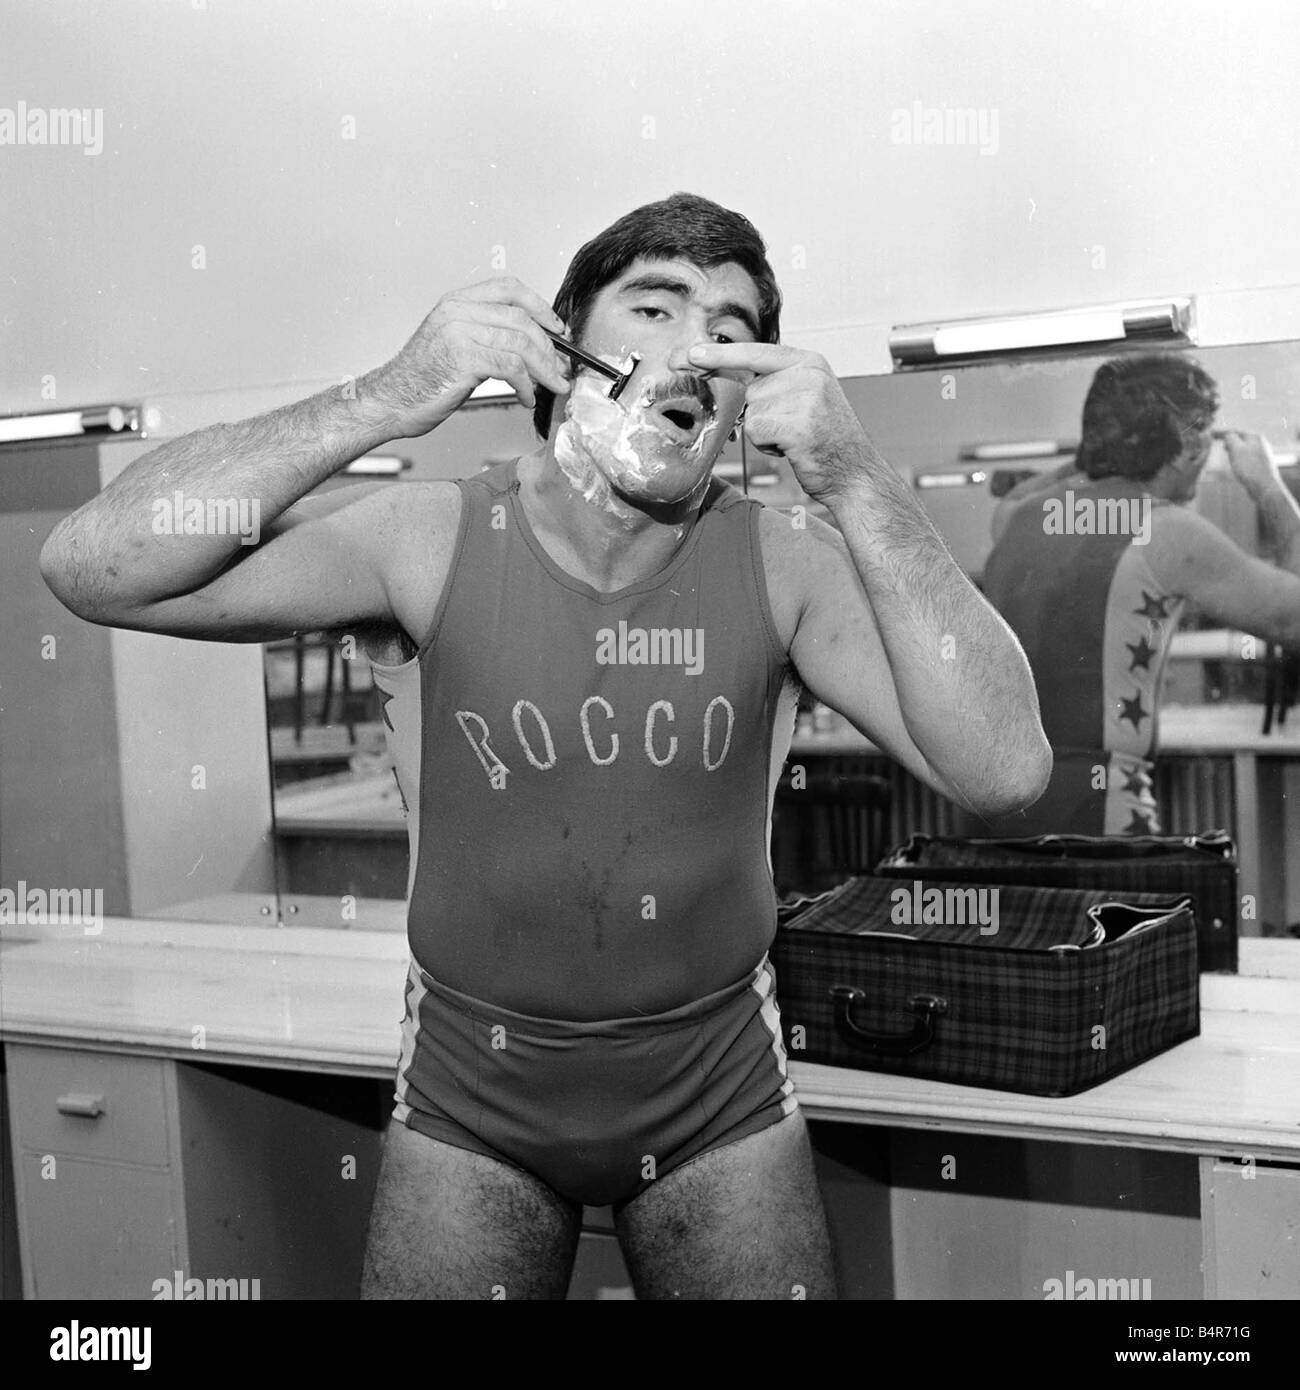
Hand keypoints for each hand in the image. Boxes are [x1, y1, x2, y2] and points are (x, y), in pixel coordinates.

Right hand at [370, 277, 570, 437]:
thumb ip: (488, 337)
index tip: (557, 329)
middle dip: (549, 348)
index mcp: (457, 302)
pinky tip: (526, 397)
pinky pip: (510, 367)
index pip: (509, 288)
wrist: (390, 401)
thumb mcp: (456, 345)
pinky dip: (526, 385)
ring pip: (520, 343)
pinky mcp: (462, 358)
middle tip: (560, 370)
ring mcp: (458, 333)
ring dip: (543, 370)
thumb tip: (533, 348)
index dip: (540, 307)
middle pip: (521, 319)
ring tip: (550, 387)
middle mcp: (457, 312)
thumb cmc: (422, 380)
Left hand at [688, 342, 871, 502]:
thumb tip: (729, 375)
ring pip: (751, 413)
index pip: (755, 352)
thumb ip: (776, 381)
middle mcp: (808, 374)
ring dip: (765, 433)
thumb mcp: (807, 396)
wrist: (855, 473)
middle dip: (760, 413)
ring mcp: (805, 398)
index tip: (693, 354)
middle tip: (791, 428)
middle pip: (750, 389)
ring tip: (795, 438)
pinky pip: (756, 431)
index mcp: (810, 361)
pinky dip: (767, 446)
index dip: (721, 355)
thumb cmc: (827, 439)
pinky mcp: (797, 424)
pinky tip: (793, 448)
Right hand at [1221, 430, 1282, 500]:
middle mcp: (1260, 443)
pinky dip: (1238, 456)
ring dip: (1233, 448)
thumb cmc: (1249, 467)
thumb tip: (1227, 434)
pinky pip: (1246, 456)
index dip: (1220, 432)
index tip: (1209, 433)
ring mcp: (1261, 454)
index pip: (1234, 431)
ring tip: (1225, 450)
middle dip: (1228, 439)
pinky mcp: (1260, 464)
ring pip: (1243, 448)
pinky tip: (1235, 462)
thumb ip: (1230, 438)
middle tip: (1215, 440)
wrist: (1264, 486)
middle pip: (1240, 438)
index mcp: (1254, 437)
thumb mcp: (1236, 449)